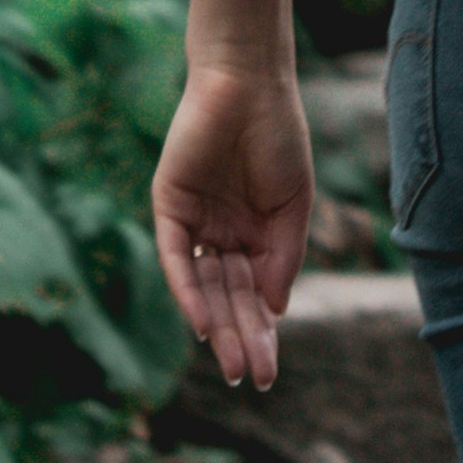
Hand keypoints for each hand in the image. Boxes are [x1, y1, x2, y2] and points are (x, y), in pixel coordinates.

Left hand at [153, 65, 356, 385]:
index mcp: (253, 235)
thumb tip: (274, 309)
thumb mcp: (293, 204)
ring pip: (204, 287)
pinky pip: (176, 258)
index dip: (261, 333)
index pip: (254, 296)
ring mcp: (194, 223)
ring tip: (233, 364)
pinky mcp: (169, 207)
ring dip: (216, 326)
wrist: (249, 84)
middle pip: (229, 299)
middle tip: (253, 379)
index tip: (270, 371)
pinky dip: (188, 290)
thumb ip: (283, 256)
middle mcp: (220, 235)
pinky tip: (202, 322)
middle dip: (241, 339)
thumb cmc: (278, 136)